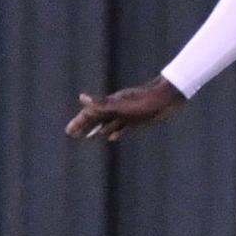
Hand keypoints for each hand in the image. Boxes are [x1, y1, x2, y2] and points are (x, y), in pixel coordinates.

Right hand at [65, 76, 185, 141]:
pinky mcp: (137, 121)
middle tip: (72, 135)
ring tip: (88, 137)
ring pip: (108, 125)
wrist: (167, 98)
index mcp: (111, 105)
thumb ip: (102, 103)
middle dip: (84, 127)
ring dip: (97, 131)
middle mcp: (117, 110)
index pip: (90, 114)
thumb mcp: (122, 104)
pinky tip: (113, 138)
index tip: (68, 131)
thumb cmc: (145, 101)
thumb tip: (81, 97)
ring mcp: (126, 116)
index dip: (79, 122)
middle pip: (96, 120)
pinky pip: (123, 129)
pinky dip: (116, 133)